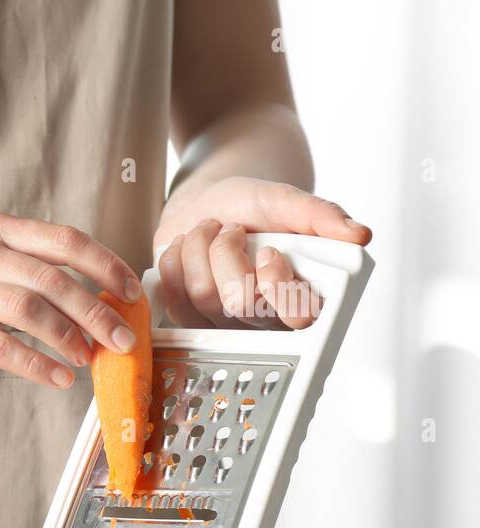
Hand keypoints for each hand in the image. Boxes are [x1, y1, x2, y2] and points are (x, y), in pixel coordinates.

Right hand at [0, 213, 142, 388]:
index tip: (133, 291)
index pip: (65, 241)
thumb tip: (93, 295)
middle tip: (122, 339)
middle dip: (97, 312)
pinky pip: (0, 348)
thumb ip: (28, 263)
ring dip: (68, 338)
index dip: (105, 265)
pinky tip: (57, 378)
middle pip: (53, 281)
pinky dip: (35, 365)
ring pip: (29, 311)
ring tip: (89, 358)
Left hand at [154, 176, 371, 328]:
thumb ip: (320, 216)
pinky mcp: (188, 316)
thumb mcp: (285, 200)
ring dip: (198, 249)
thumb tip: (359, 236)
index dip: (279, 287)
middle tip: (232, 230)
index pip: (300, 318)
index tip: (269, 251)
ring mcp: (222, 322)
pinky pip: (173, 296)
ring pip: (202, 296)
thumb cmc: (250, 205)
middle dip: (227, 252)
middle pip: (240, 303)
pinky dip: (175, 260)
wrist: (207, 202)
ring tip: (210, 231)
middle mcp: (262, 315)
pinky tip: (187, 247)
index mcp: (299, 291)